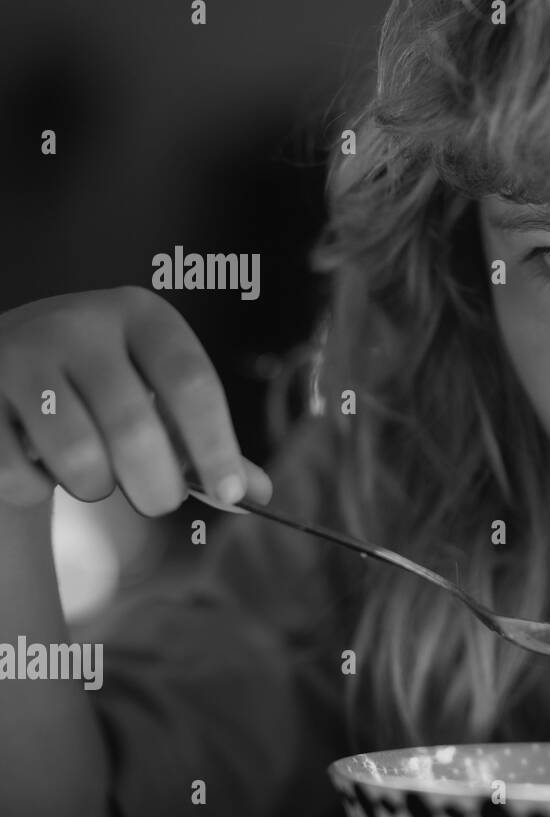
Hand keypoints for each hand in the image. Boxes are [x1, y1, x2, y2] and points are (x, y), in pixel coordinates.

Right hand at [0, 285, 270, 514]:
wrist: (6, 363)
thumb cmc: (105, 387)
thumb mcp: (158, 395)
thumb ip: (206, 444)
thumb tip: (258, 496)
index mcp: (141, 315)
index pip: (191, 382)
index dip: (216, 445)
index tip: (232, 495)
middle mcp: (78, 323)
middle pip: (134, 428)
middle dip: (157, 485)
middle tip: (159, 501)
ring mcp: (18, 353)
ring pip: (77, 456)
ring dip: (96, 488)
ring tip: (95, 478)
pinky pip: (17, 473)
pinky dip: (36, 489)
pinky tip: (39, 467)